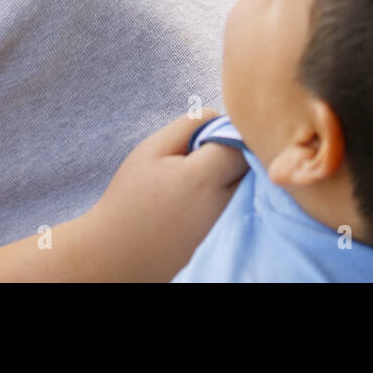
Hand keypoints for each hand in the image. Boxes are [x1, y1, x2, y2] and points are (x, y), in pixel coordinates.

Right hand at [78, 109, 248, 280]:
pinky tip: (203, 203)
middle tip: (204, 161)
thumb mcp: (152, 149)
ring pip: (252, 187)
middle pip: (252, 164)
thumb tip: (221, 117)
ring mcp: (229, 227)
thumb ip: (189, 125)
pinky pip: (246, 209)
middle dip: (234, 154)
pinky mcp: (229, 241)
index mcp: (203, 178)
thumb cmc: (131, 197)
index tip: (203, 142)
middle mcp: (224, 205)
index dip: (225, 134)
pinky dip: (231, 199)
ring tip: (202, 184)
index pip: (240, 141)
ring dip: (234, 177)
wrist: (119, 255)